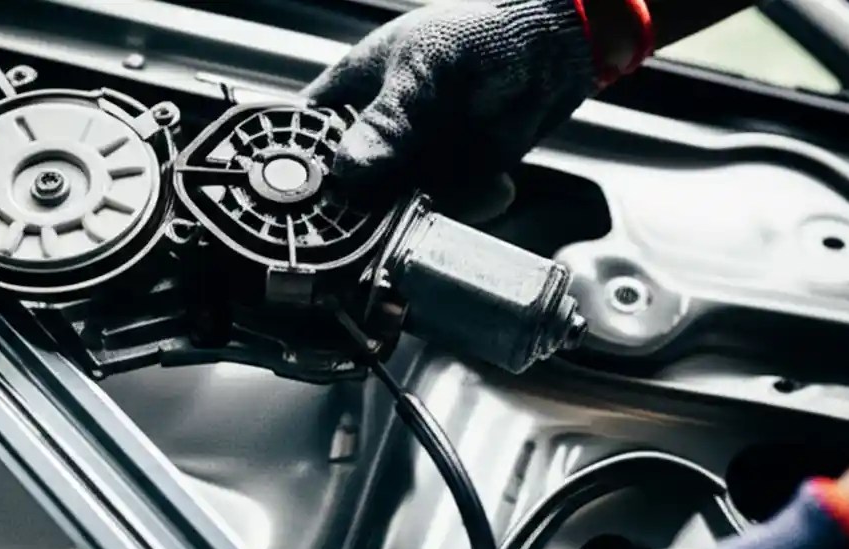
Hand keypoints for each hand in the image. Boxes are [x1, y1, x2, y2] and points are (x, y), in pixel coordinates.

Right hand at [303, 0, 597, 221]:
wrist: (549, 50)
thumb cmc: (475, 36)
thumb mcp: (420, 70)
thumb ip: (386, 122)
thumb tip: (350, 170)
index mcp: (349, 95)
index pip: (303, 141)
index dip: (299, 174)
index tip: (306, 206)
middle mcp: (376, 136)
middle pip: (348, 191)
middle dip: (367, 210)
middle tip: (391, 213)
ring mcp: (412, 162)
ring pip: (396, 210)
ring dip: (425, 210)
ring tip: (459, 189)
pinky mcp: (452, 183)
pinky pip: (446, 210)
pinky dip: (471, 204)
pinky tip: (496, 185)